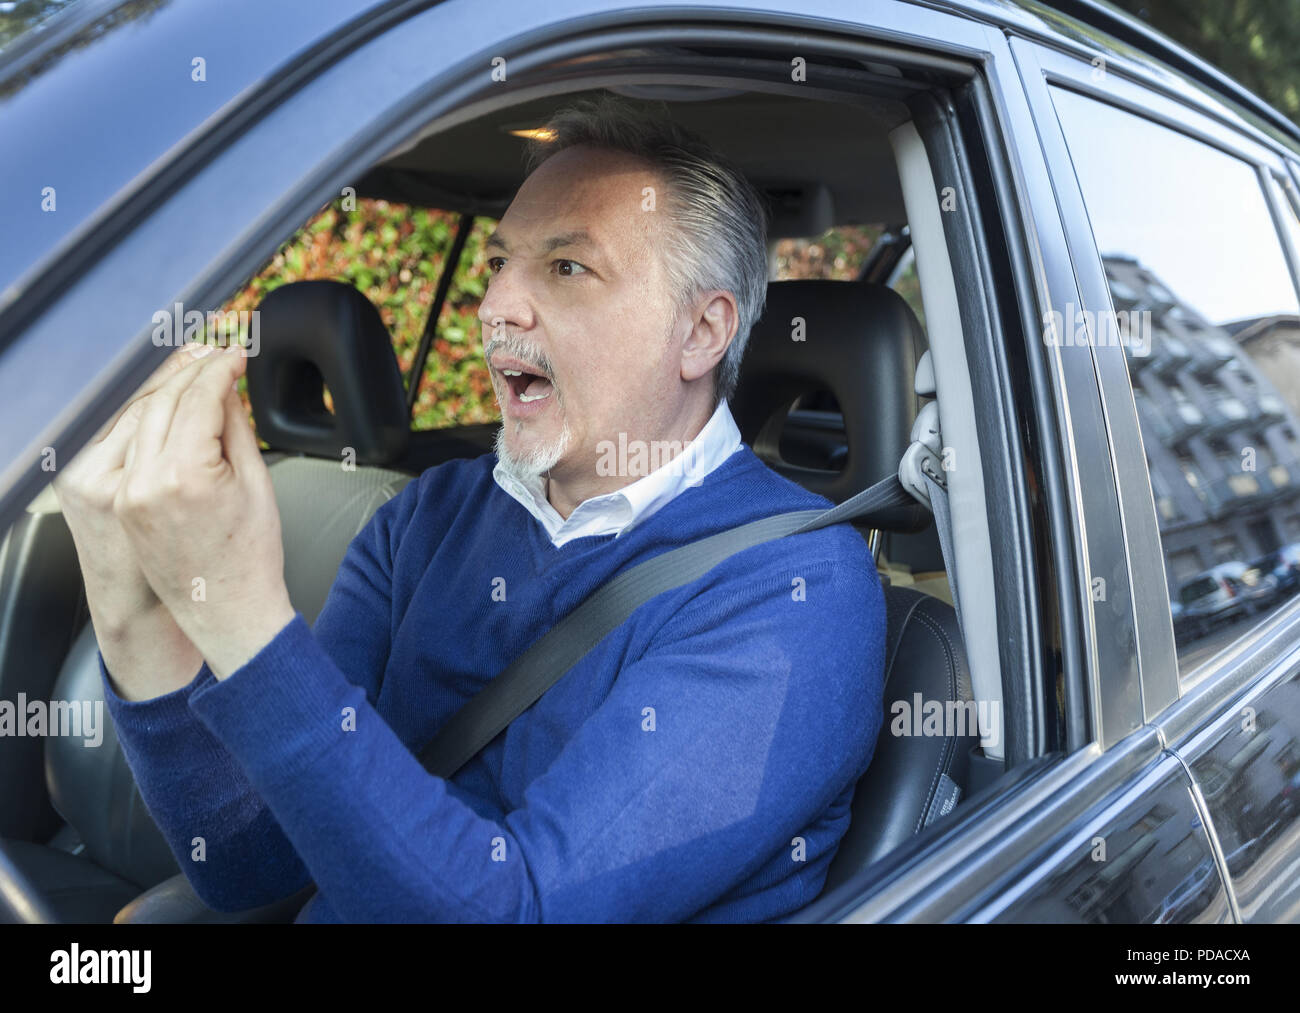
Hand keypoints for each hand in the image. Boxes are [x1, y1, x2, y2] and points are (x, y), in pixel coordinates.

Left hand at [53, 345, 224, 697]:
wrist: (224, 610)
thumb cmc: (249, 557)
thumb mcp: (256, 484)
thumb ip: (236, 428)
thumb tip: (226, 388)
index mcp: (183, 477)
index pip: (198, 399)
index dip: (220, 369)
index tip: (237, 353)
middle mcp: (143, 482)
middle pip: (161, 401)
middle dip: (189, 371)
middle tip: (215, 351)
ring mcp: (123, 493)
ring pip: (137, 417)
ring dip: (164, 388)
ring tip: (191, 369)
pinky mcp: (115, 500)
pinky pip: (127, 444)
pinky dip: (147, 418)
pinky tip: (166, 402)